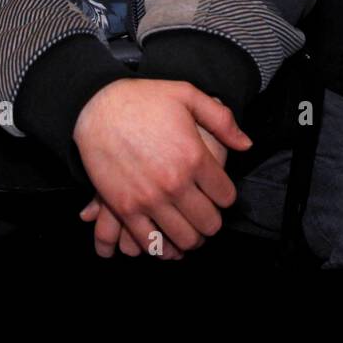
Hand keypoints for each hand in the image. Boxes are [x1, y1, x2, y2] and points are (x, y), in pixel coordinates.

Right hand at [72, 78, 250, 258]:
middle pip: (209, 223)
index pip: (225, 196)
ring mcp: (149, 199)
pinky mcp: (125, 209)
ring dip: (191, 237)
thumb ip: (221, 120)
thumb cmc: (143, 98)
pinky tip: (165, 238)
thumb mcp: (187, 95)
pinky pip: (151, 243)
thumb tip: (245, 145)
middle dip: (212, 221)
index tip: (217, 192)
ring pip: (184, 239)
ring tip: (188, 227)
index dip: (225, 196)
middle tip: (205, 213)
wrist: (97, 106)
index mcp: (194, 157)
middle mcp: (174, 183)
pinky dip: (162, 248)